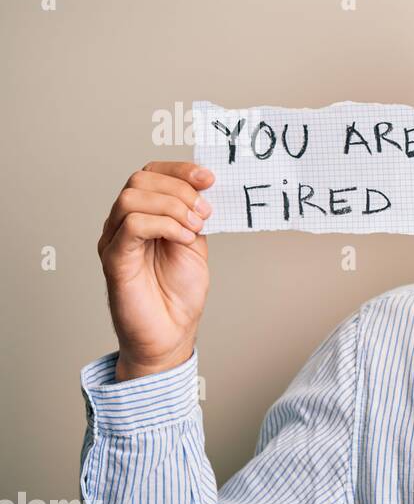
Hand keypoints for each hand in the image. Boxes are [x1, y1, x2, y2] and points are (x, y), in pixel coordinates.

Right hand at [97, 161, 214, 380]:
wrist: (170, 334)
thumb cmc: (178, 294)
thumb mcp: (195, 244)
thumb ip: (194, 216)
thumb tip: (205, 189)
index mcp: (144, 216)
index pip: (151, 174)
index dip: (180, 169)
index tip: (209, 177)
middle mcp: (123, 224)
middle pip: (140, 180)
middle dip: (179, 188)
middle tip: (204, 212)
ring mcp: (115, 240)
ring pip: (132, 198)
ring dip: (173, 207)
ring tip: (195, 228)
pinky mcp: (115, 259)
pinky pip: (132, 225)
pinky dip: (164, 225)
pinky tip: (184, 239)